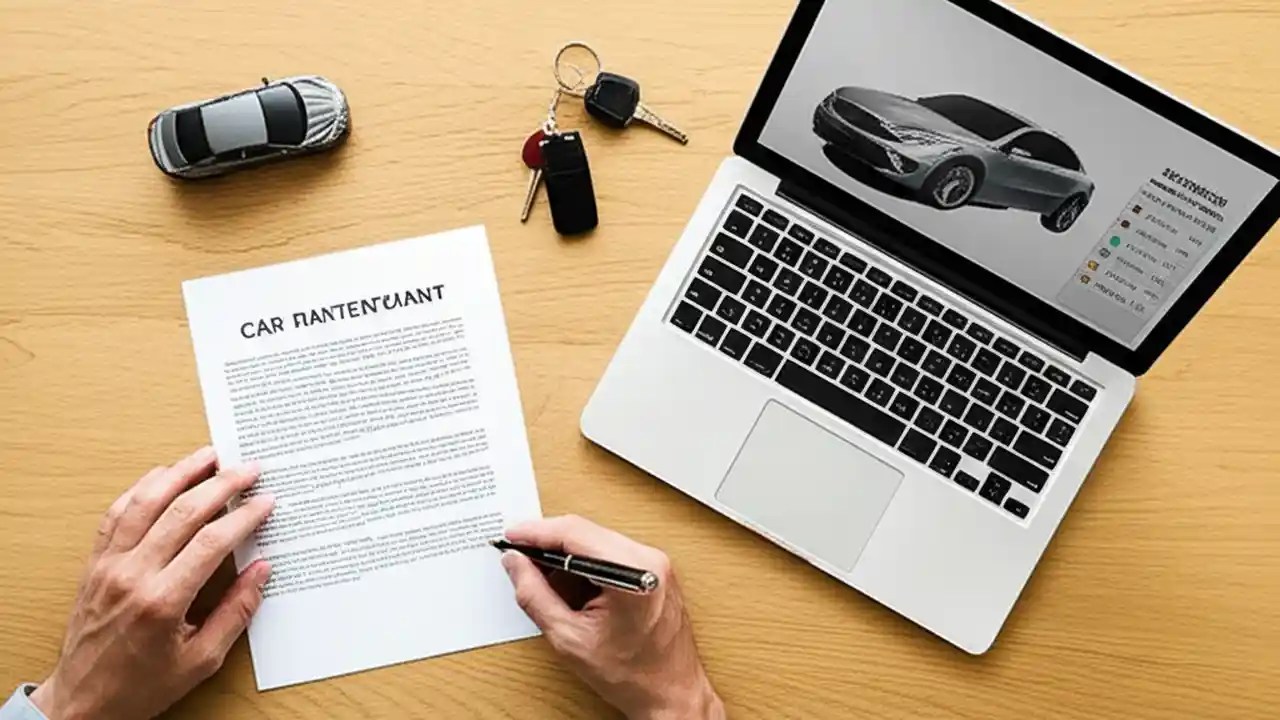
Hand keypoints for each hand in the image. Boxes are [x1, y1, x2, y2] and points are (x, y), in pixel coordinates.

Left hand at [30, 446, 274, 719]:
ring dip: (179, 473)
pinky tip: (162, 476)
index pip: (212, 542)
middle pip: (182, 512)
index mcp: (163, 601)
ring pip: (146, 502)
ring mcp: (109, 566)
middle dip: (222, 484)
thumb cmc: (141, 686)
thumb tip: (261, 570)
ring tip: (207, 456)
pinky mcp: (95, 564)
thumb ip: (236, 612)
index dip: (244, 515)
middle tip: (248, 469)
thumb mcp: (202, 660)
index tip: (265, 501)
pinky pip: (116, 514)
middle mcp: (132, 576)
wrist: (83, 702)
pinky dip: (141, 489)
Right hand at [501, 516, 723, 719]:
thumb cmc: (633, 675)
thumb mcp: (570, 639)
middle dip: (548, 540)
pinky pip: (611, 550)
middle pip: (586, 531)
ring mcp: (656, 562)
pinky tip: (568, 577)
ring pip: (597, 538)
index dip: (536, 532)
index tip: (512, 535)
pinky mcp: (655, 568)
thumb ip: (535, 596)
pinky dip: (585, 559)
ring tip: (540, 571)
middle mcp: (649, 560)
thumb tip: (516, 564)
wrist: (671, 692)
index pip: (575, 533)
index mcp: (632, 573)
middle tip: (518, 555)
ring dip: (566, 550)